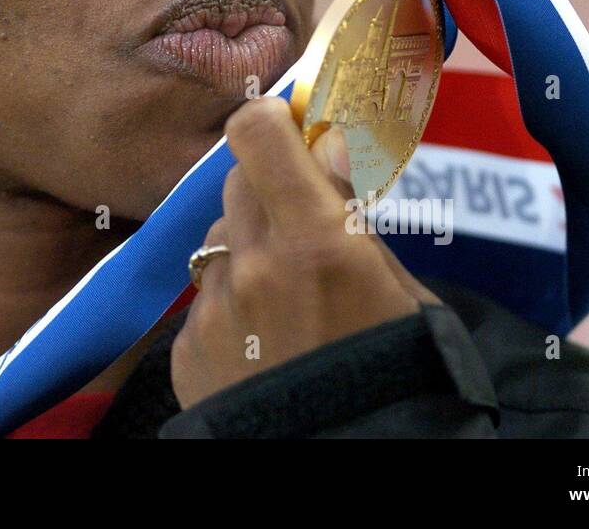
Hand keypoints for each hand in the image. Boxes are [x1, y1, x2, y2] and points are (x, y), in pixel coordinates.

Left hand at [170, 95, 440, 409]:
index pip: (257, 133)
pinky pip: (203, 301)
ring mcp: (213, 312)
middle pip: (235, 182)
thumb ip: (353, 221)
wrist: (351, 466)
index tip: (288, 128)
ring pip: (217, 241)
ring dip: (246, 250)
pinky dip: (229, 307)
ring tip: (287, 299)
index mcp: (318, 242)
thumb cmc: (400, 383)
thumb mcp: (402, 295)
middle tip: (301, 221)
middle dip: (267, 189)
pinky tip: (263, 343)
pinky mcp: (187, 353)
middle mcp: (254, 267)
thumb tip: (327, 154)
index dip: (269, 122)